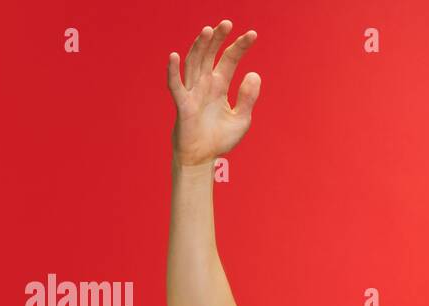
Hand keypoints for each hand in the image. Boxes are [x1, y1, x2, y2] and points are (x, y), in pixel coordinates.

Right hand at [167, 20, 259, 167]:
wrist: (203, 159)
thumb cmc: (219, 138)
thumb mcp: (241, 119)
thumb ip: (248, 98)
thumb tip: (254, 73)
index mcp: (219, 85)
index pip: (229, 59)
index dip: (240, 46)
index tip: (253, 34)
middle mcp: (205, 84)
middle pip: (210, 55)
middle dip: (219, 39)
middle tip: (229, 22)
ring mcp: (193, 93)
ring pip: (194, 64)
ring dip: (199, 47)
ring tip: (208, 30)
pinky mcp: (183, 105)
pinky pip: (176, 86)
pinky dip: (173, 72)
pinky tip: (174, 56)